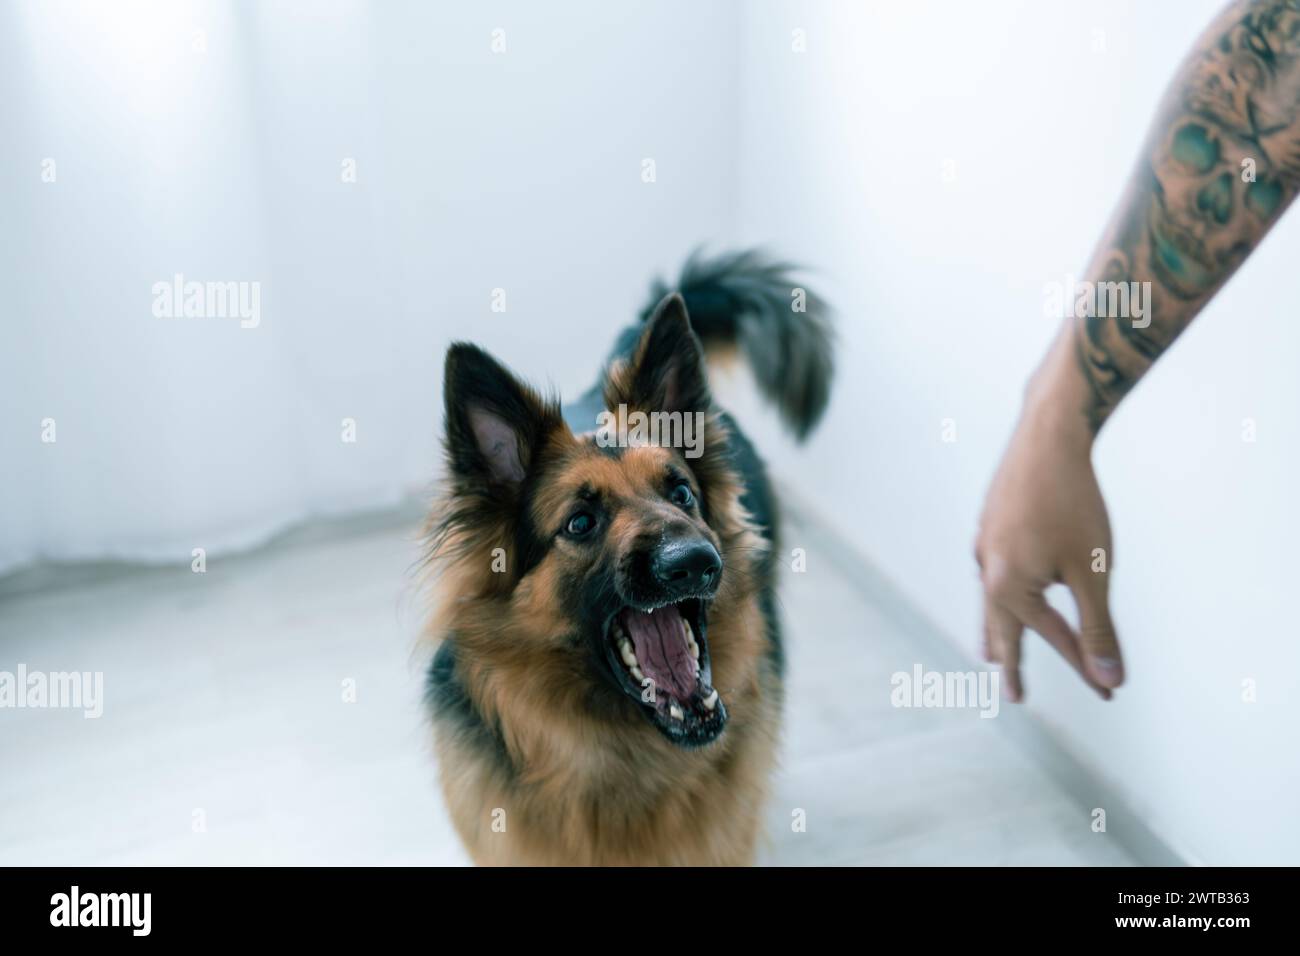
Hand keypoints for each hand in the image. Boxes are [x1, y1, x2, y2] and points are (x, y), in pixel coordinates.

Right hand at [975, 393, 1123, 701]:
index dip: (1085, 668)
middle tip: (1016, 695)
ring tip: (991, 651)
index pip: (1053, 639)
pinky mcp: (990, 524)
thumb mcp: (1093, 571)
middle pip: (1002, 628)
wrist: (1047, 434)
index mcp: (1008, 586)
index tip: (1110, 694)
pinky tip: (1000, 587)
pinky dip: (998, 593)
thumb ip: (1097, 628)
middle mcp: (987, 568)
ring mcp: (984, 544)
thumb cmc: (1073, 502)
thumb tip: (1109, 678)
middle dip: (1014, 663)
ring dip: (997, 629)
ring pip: (991, 599)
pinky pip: (991, 571)